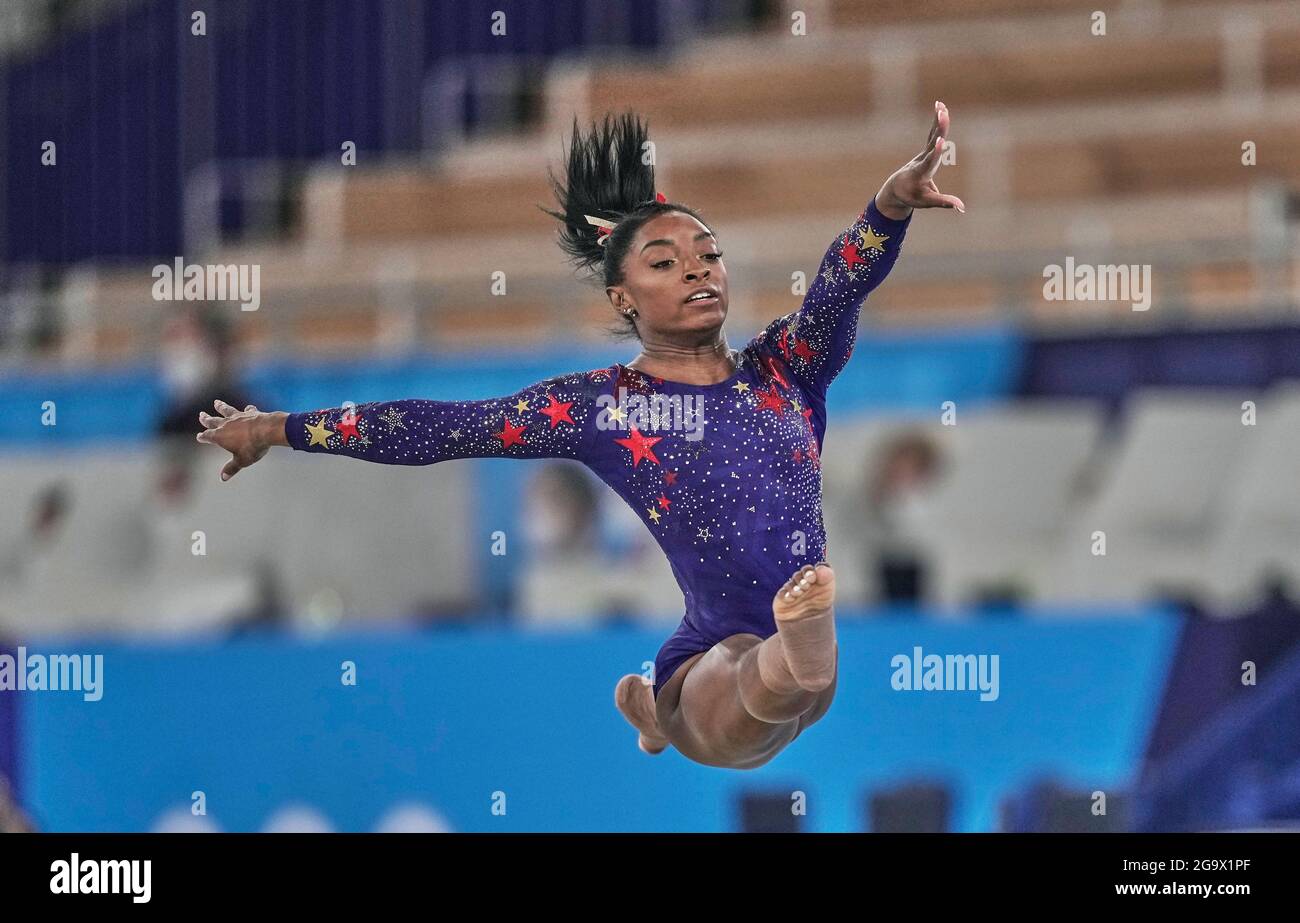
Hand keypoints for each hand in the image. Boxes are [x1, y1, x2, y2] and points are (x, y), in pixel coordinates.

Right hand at [196, 399, 274, 480]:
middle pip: (213, 421)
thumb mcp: (241, 460)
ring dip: (221, 407)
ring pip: (227, 411)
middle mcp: (226, 424)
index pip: (208, 436)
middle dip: (206, 419)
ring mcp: (238, 417)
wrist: (267, 431)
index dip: (203, 437)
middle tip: (201, 414)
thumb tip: (223, 478)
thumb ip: (231, 468)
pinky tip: (248, 408)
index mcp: (220, 436)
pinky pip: (247, 410)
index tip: (199, 436)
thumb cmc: (252, 447)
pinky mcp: (250, 413)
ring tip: (216, 402)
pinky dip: (247, 410)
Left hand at [875, 100, 964, 219]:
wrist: (897, 188)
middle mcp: (922, 160)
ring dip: (938, 121)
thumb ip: (943, 202)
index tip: (939, 141)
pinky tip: (941, 107)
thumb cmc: (912, 196)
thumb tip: (962, 208)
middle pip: (931, 142)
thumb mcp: (926, 202)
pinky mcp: (926, 149)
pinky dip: (937, 121)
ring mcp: (923, 152)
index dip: (935, 152)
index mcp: (922, 173)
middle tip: (943, 115)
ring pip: (931, 134)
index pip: (929, 161)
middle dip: (938, 129)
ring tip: (941, 106)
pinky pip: (932, 132)